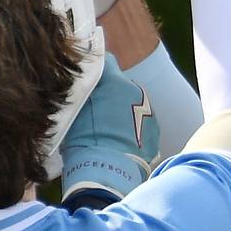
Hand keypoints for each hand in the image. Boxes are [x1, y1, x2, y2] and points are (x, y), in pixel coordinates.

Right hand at [61, 52, 159, 205]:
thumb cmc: (84, 139)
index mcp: (113, 80)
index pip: (106, 61)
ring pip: (134, 105)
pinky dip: (135, 130)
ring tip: (109, 133)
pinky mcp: (156, 130)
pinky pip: (144, 124)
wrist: (108, 169)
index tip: (89, 76)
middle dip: (111, 95)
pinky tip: (122, 144)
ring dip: (124, 113)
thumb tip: (79, 84)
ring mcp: (148, 110)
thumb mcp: (74, 110)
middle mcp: (135, 89)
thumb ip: (81, 92)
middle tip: (97, 113)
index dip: (97, 68)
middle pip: (121, 85)